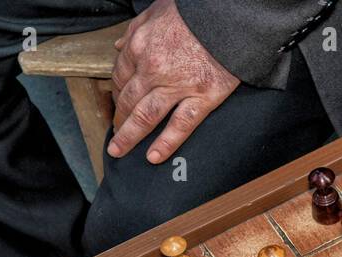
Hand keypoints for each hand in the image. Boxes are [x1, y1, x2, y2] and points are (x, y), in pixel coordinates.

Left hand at [109, 0, 239, 163]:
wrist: (227, 17)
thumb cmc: (194, 12)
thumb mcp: (156, 11)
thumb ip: (135, 29)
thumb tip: (119, 46)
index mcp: (140, 46)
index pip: (121, 75)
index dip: (117, 91)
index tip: (117, 102)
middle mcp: (153, 69)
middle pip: (128, 100)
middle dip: (118, 119)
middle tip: (114, 133)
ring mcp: (177, 86)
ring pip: (145, 116)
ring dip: (129, 137)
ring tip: (119, 151)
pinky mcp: (201, 98)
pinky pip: (180, 126)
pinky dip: (165, 143)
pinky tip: (153, 157)